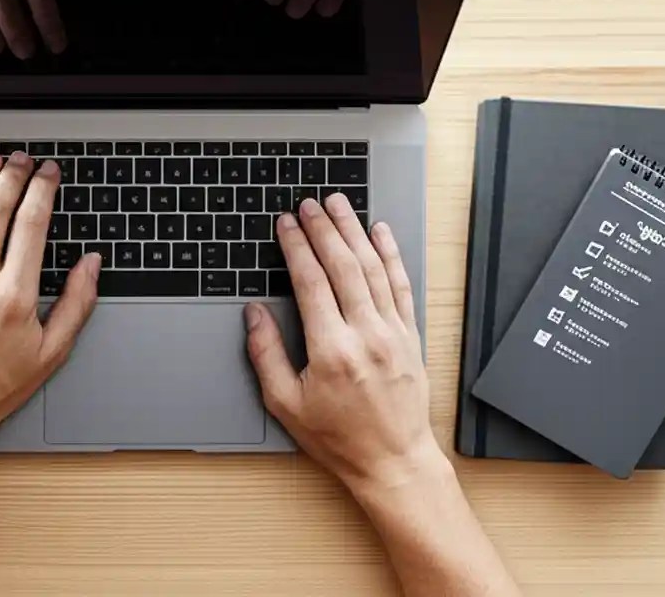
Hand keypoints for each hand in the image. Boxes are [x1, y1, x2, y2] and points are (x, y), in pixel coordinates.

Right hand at [245, 195, 438, 490]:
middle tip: (309, 203)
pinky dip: (391, 255)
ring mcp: (393, 332)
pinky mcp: (410, 336)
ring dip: (355, 231)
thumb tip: (254, 313)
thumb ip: (265, 354)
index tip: (286, 224)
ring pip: (373, 268)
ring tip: (339, 205)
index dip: (296, 247)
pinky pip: (401, 285)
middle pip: (343, 265)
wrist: (394, 461)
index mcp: (331, 349)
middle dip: (324, 228)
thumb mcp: (285, 404)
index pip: (311, 281)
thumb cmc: (338, 438)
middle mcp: (366, 334)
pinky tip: (381, 233)